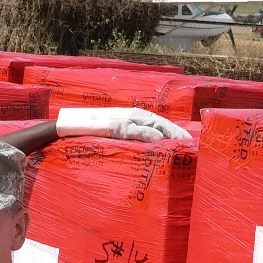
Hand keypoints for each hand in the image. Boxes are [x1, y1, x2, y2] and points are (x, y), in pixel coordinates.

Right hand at [55, 106, 191, 142]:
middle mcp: (132, 114)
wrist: (72, 126)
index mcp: (133, 115)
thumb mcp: (115, 132)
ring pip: (153, 124)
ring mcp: (125, 119)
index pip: (159, 121)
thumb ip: (130, 136)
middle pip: (161, 122)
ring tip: (181, 143)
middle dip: (176, 132)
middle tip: (190, 143)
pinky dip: (149, 135)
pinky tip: (160, 141)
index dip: (174, 129)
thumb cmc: (93, 131)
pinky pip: (137, 130)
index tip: (186, 139)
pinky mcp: (117, 126)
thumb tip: (145, 148)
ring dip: (168, 133)